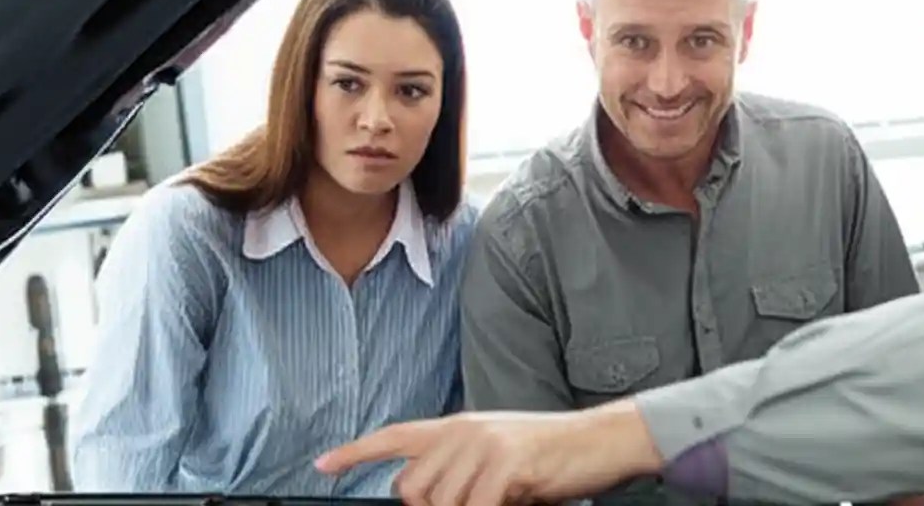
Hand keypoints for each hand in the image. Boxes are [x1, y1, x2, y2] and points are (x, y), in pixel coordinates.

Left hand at [314, 399, 663, 505]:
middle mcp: (464, 429)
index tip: (324, 465)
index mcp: (458, 426)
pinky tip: (510, 504)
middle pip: (412, 490)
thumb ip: (459, 473)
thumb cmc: (550, 459)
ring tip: (501, 501)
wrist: (599, 442)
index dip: (356, 452)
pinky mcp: (506, 461)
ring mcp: (483, 443)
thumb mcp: (497, 460)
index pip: (396, 437)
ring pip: (440, 504)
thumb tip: (425, 498)